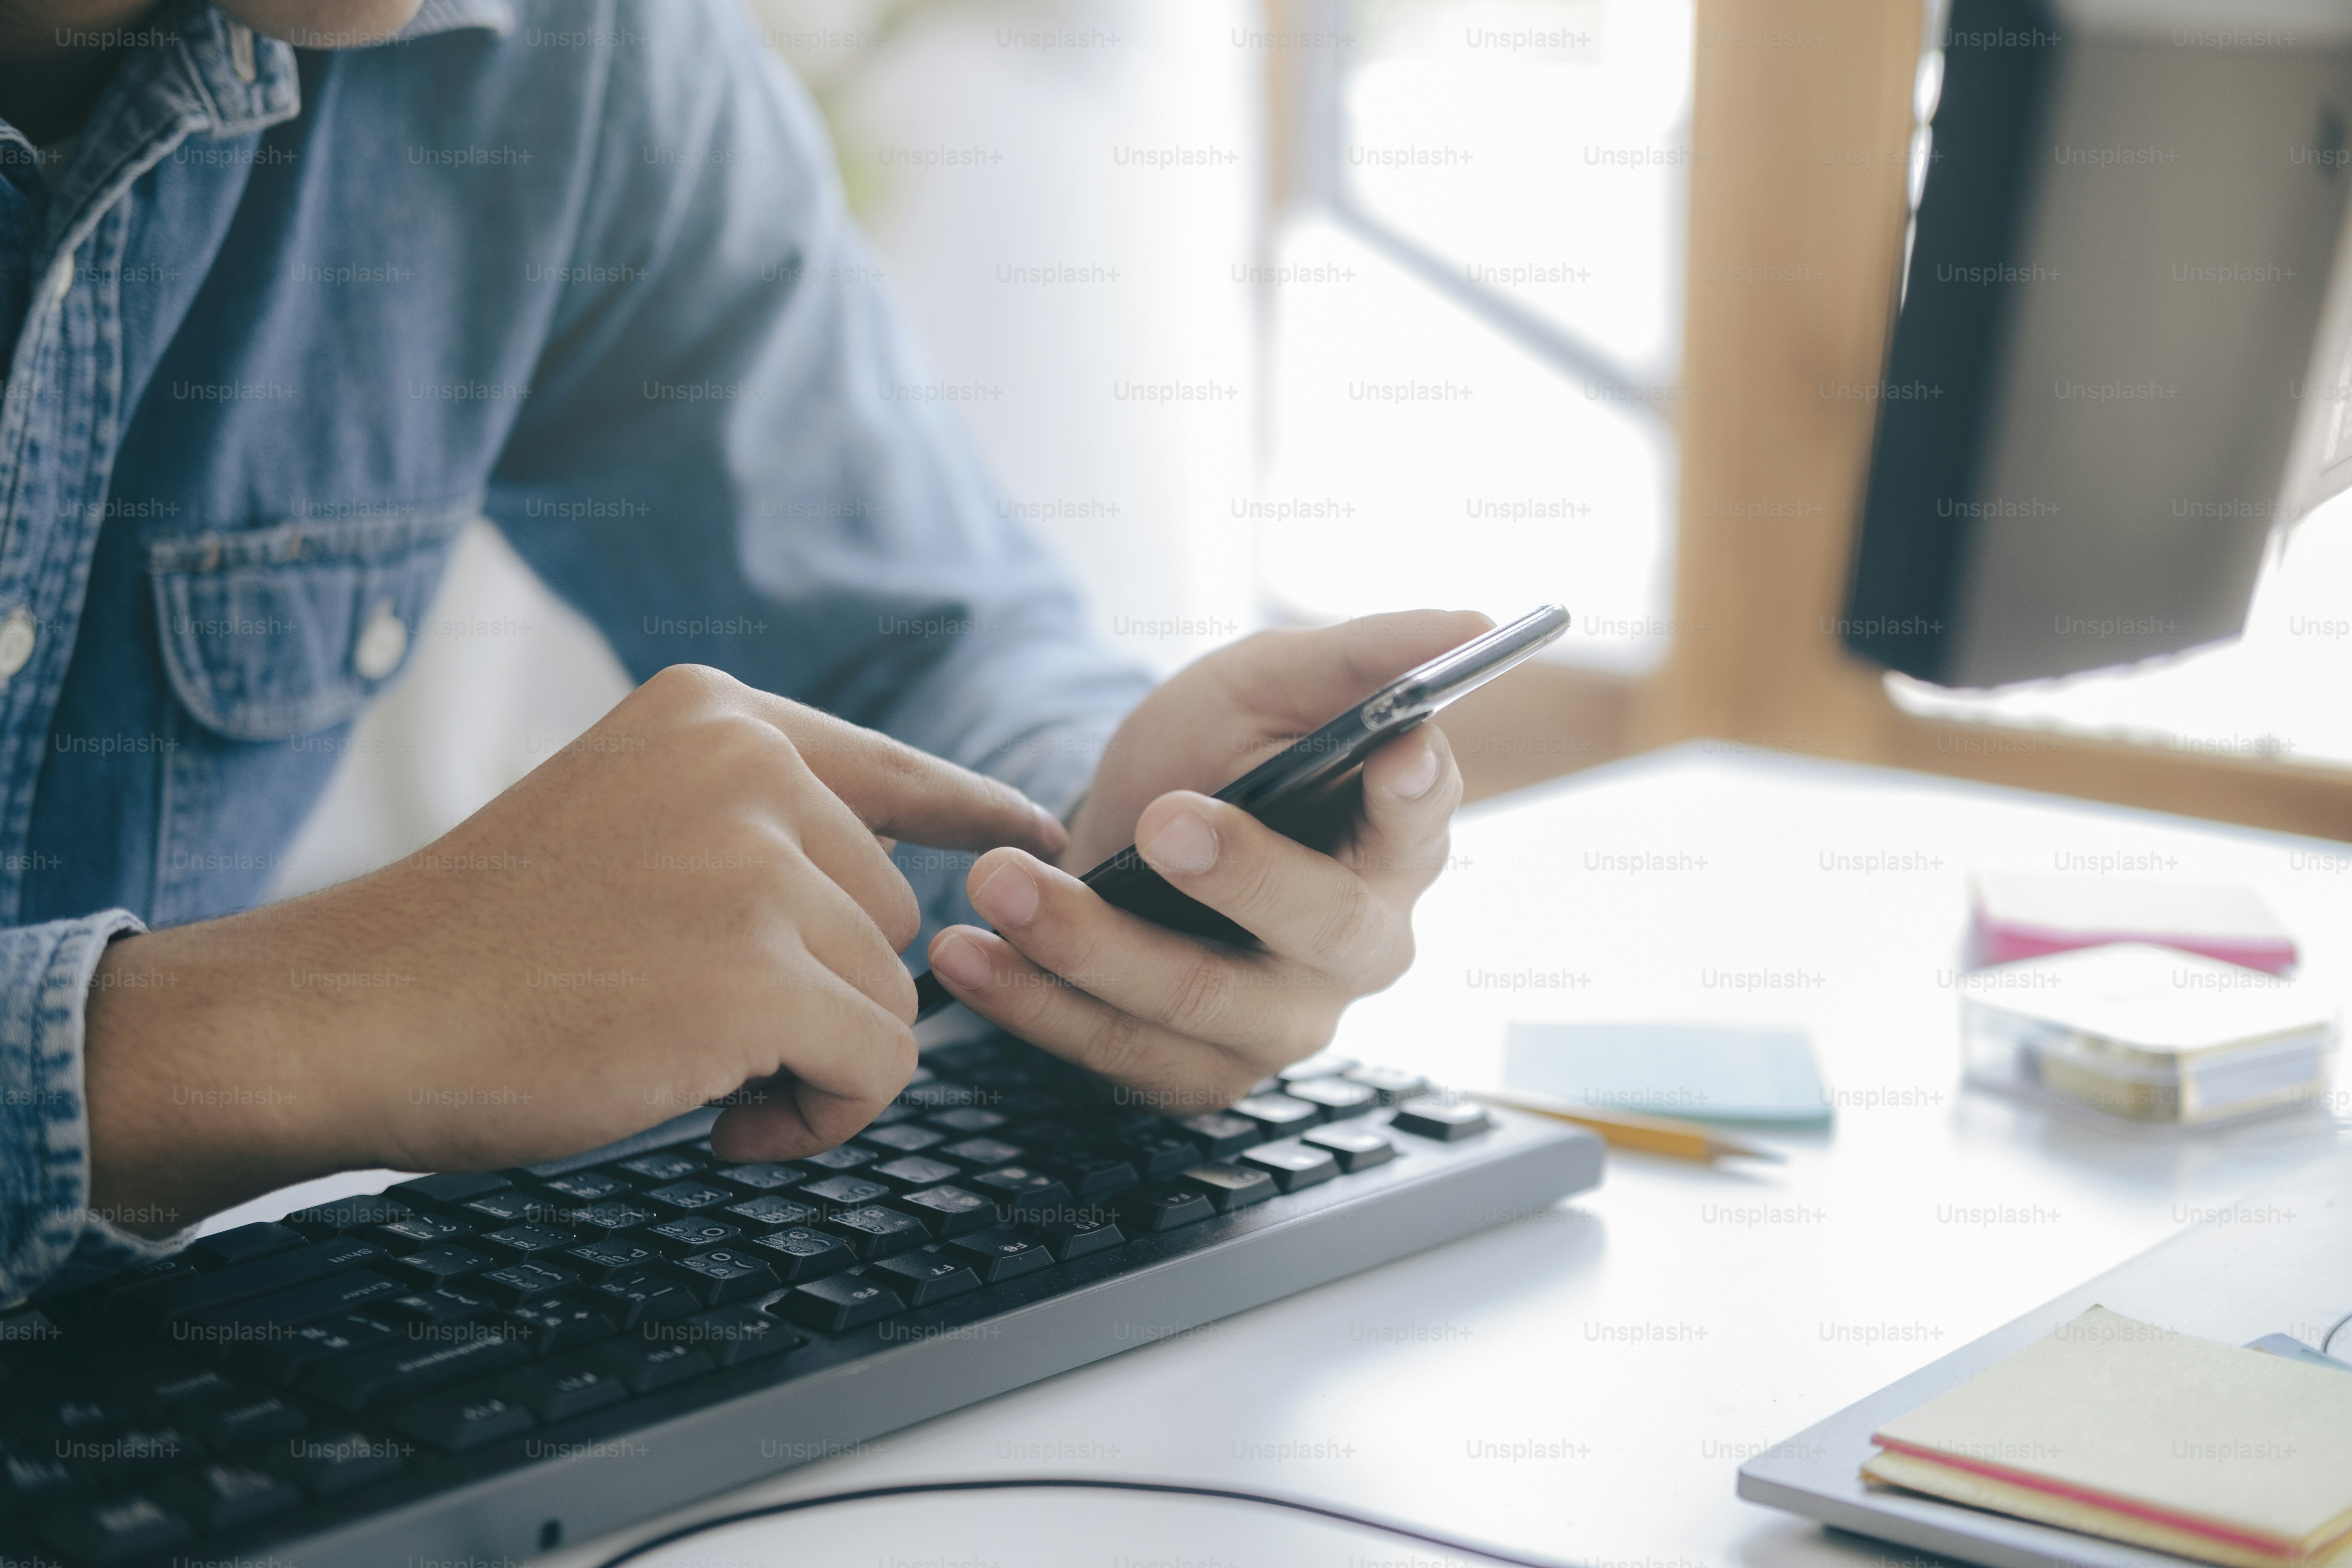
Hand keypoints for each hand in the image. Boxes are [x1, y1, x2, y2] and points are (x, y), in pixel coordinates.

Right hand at [83, 665, 1066, 1232]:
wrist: (354, 1014)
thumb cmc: (483, 948)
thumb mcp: (630, 827)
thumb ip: (753, 833)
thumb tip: (902, 908)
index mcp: (715, 718)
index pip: (893, 767)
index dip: (975, 813)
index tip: (1036, 838)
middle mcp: (749, 766)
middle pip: (890, 912)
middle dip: (823, 994)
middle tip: (703, 1034)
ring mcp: (755, 865)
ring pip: (891, 996)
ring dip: (814, 1061)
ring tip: (693, 1072)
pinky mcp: (758, 974)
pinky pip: (878, 1067)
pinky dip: (819, 1118)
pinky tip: (723, 1125)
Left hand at [922, 609, 1488, 1111]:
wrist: (1127, 841)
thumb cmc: (1220, 756)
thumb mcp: (1267, 685)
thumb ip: (1357, 657)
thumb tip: (1473, 625)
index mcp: (1398, 843)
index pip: (1423, 819)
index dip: (1414, 791)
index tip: (1393, 749)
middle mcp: (1360, 948)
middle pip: (1320, 930)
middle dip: (1237, 874)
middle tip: (1157, 818)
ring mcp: (1282, 1024)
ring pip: (1199, 1005)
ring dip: (1089, 946)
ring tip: (998, 882)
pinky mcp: (1200, 1072)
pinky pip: (1118, 1054)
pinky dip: (1033, 1006)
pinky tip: (967, 956)